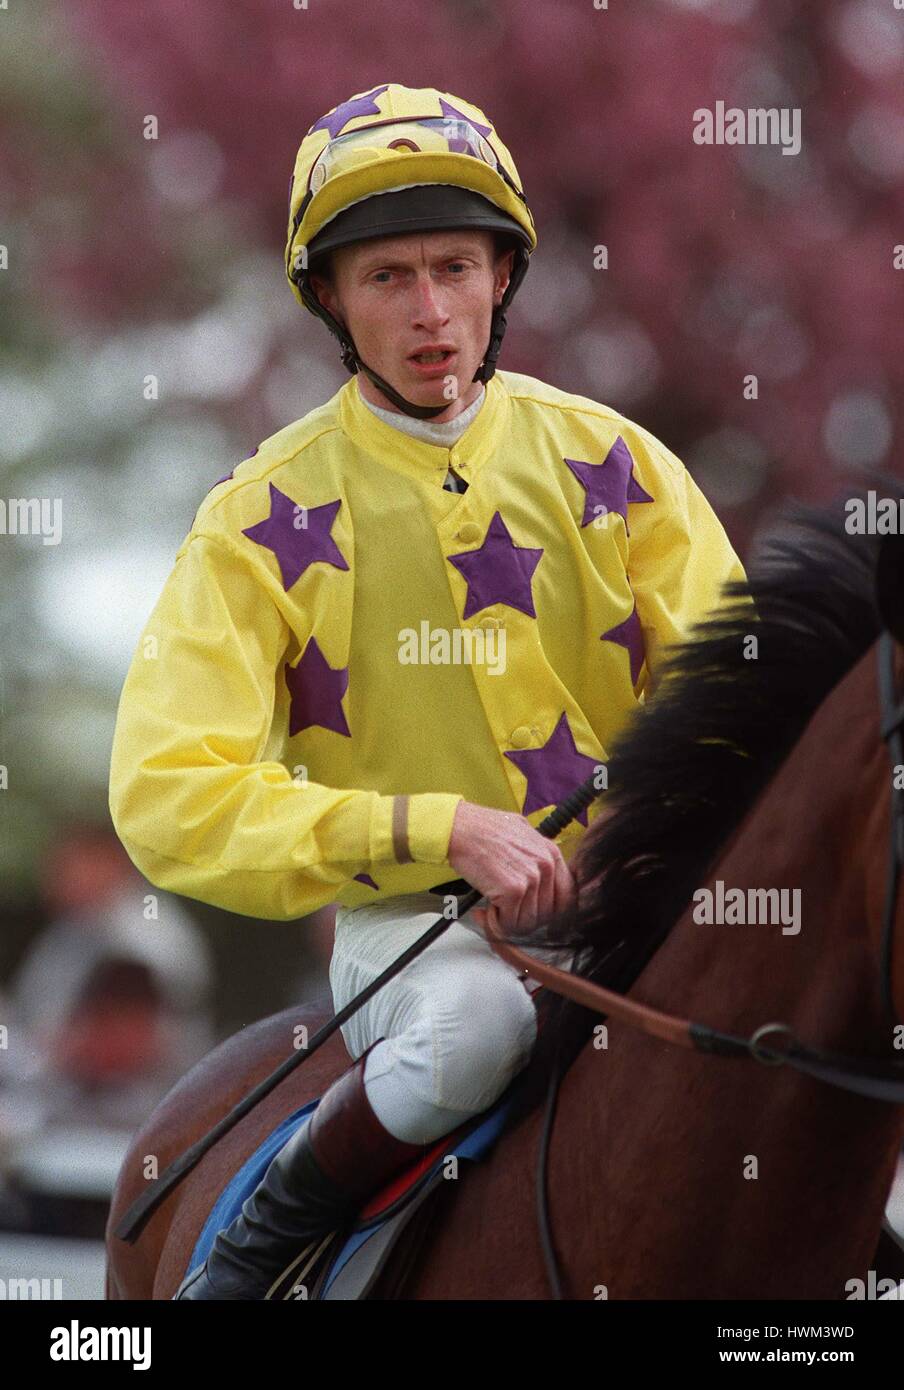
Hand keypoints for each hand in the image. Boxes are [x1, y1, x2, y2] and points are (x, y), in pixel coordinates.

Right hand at [447, 800, 576, 937]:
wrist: (459, 827)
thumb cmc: (481, 829)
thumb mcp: (520, 835)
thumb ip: (534, 858)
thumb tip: (537, 883)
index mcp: (551, 853)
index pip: (567, 897)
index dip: (550, 914)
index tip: (536, 919)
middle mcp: (546, 865)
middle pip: (546, 914)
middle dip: (524, 919)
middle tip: (504, 913)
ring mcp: (531, 878)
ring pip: (527, 923)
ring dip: (507, 922)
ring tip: (490, 909)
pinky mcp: (513, 890)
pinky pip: (509, 924)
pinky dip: (494, 924)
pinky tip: (483, 910)